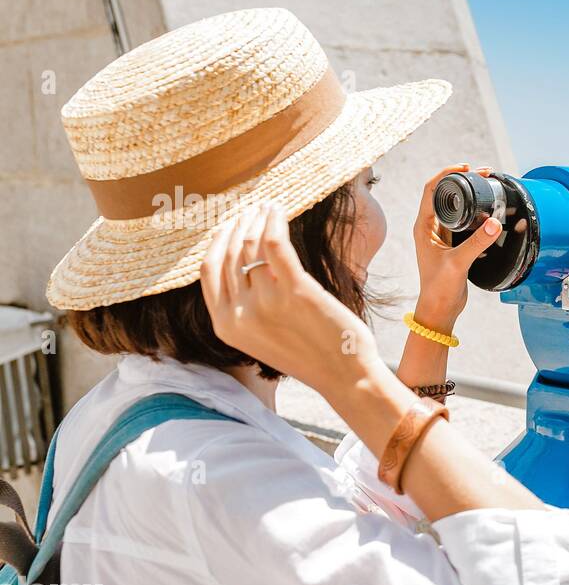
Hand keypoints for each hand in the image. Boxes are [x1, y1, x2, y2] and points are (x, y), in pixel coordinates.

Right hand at [201, 203, 380, 392]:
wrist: (344, 375)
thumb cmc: (309, 354)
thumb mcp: (263, 336)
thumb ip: (246, 306)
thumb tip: (245, 262)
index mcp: (226, 326)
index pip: (209, 271)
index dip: (218, 242)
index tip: (229, 225)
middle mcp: (240, 314)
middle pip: (230, 254)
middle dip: (239, 226)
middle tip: (251, 211)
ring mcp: (266, 302)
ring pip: (251, 245)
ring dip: (257, 220)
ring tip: (267, 209)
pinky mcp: (295, 291)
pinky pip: (275, 244)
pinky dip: (274, 221)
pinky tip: (277, 211)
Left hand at [411, 163, 504, 330]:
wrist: (440, 309)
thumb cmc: (439, 288)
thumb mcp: (458, 263)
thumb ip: (477, 243)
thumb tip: (495, 222)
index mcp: (423, 226)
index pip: (431, 189)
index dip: (447, 174)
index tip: (465, 168)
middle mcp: (430, 228)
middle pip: (444, 194)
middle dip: (463, 181)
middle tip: (483, 174)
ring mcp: (442, 236)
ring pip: (456, 208)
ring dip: (470, 197)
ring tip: (488, 187)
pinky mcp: (453, 245)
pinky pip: (464, 223)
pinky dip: (476, 214)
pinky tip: (489, 213)